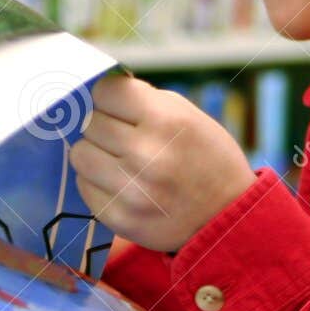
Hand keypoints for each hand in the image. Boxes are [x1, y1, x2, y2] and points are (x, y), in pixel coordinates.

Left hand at [69, 73, 257, 252]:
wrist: (229, 216)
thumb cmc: (206, 156)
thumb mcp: (188, 115)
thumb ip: (143, 100)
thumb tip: (97, 92)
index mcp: (166, 120)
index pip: (104, 92)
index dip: (110, 97)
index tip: (118, 106)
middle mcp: (146, 154)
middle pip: (90, 122)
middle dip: (105, 125)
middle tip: (125, 136)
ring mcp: (132, 190)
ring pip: (80, 154)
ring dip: (96, 153)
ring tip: (119, 160)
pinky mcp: (120, 218)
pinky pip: (84, 186)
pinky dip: (98, 182)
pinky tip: (122, 183)